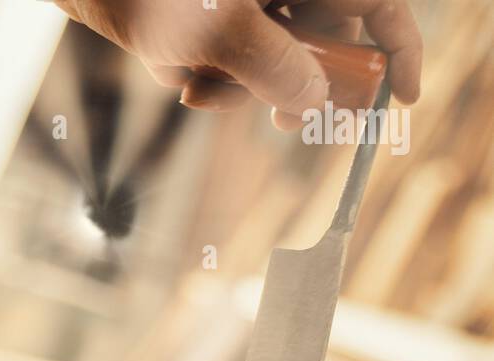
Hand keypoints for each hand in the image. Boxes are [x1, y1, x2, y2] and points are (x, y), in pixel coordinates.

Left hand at [56, 1, 421, 119]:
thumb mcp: (215, 25)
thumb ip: (270, 64)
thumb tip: (312, 100)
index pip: (377, 0)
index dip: (398, 47)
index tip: (402, 98)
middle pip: (330, 38)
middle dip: (308, 86)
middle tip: (290, 124)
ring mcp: (253, 6)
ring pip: (281, 63)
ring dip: (245, 89)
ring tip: (199, 83)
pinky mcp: (221, 27)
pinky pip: (242, 68)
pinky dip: (218, 84)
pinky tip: (182, 77)